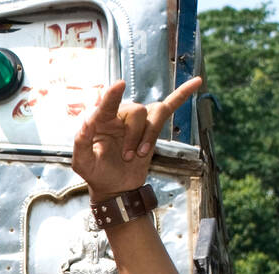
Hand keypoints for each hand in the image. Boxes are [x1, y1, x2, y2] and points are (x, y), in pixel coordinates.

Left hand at [72, 76, 202, 200]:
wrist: (114, 187)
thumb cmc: (95, 173)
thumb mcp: (82, 162)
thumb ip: (81, 142)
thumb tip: (87, 122)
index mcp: (101, 120)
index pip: (107, 104)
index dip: (112, 94)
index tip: (119, 85)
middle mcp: (120, 116)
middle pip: (136, 111)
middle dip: (133, 136)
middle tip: (127, 157)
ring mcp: (138, 120)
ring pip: (153, 114)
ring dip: (148, 136)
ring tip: (138, 155)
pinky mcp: (152, 127)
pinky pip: (170, 106)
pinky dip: (182, 94)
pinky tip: (196, 82)